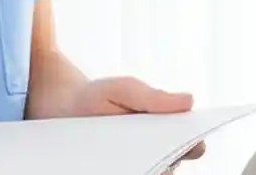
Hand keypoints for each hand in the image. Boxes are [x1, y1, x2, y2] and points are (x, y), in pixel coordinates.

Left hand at [69, 77, 205, 167]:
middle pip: (173, 166)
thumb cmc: (98, 97)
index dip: (195, 145)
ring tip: (132, 162)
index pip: (192, 145)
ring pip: (153, 174)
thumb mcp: (123, 90)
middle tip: (161, 153)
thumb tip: (189, 100)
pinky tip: (117, 167)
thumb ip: (153, 96)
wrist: (61, 110)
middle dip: (169, 160)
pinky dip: (127, 172)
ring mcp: (137, 168)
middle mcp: (155, 154)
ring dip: (148, 170)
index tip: (192, 142)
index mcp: (166, 130)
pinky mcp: (118, 174)